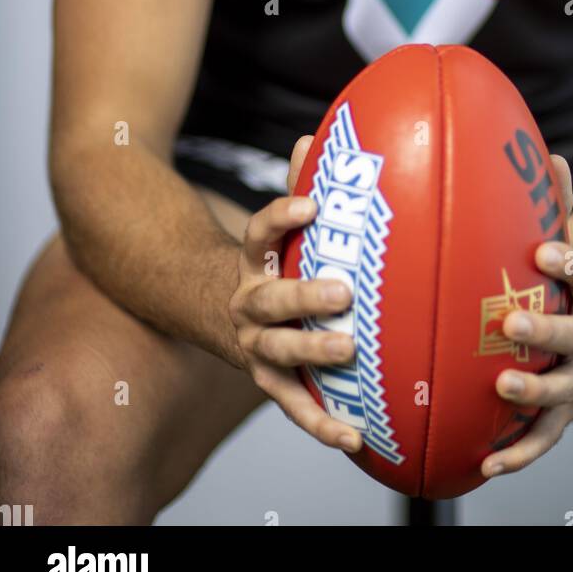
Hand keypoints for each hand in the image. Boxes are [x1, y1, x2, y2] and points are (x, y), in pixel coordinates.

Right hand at [227, 135, 363, 456]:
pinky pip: (293, 404)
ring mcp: (256, 345)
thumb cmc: (271, 261)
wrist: (220, 311)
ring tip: (348, 351)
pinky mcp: (269, 381)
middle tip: (344, 293)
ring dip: (313, 353)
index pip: (259, 233)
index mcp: (254, 260)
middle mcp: (249, 303)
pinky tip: (352, 435)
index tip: (311, 205)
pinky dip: (320, 422)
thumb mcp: (278, 226)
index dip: (281, 218)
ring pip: (279, 351)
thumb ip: (296, 183)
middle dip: (304, 296)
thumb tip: (315, 136)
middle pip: (271, 299)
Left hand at [480, 153, 572, 478]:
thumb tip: (548, 153)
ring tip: (502, 386)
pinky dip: (520, 452)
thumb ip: (556, 202)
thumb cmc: (566, 279)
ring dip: (535, 390)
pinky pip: (546, 436)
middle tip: (510, 322)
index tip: (543, 251)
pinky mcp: (568, 410)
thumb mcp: (567, 240)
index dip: (570, 260)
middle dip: (546, 330)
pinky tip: (487, 463)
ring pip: (565, 389)